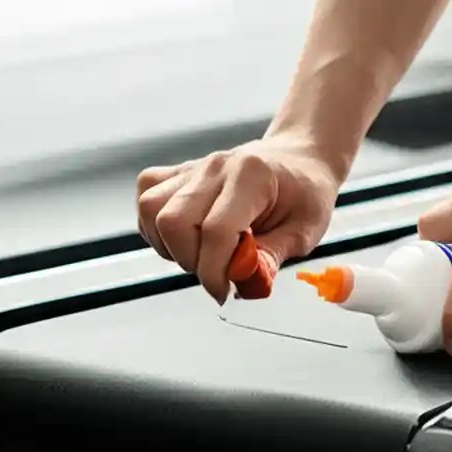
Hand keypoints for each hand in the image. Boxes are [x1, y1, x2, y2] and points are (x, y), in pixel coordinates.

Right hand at [135, 133, 342, 302]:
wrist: (298, 159)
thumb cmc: (304, 192)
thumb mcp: (305, 230)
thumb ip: (273, 257)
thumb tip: (246, 284)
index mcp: (252, 176)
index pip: (216, 230)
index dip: (215, 271)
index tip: (225, 292)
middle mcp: (215, 167)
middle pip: (173, 220)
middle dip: (191, 262)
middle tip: (217, 273)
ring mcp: (193, 168)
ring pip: (151, 210)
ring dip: (169, 246)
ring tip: (201, 255)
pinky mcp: (176, 174)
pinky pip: (146, 199)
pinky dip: (155, 228)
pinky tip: (183, 239)